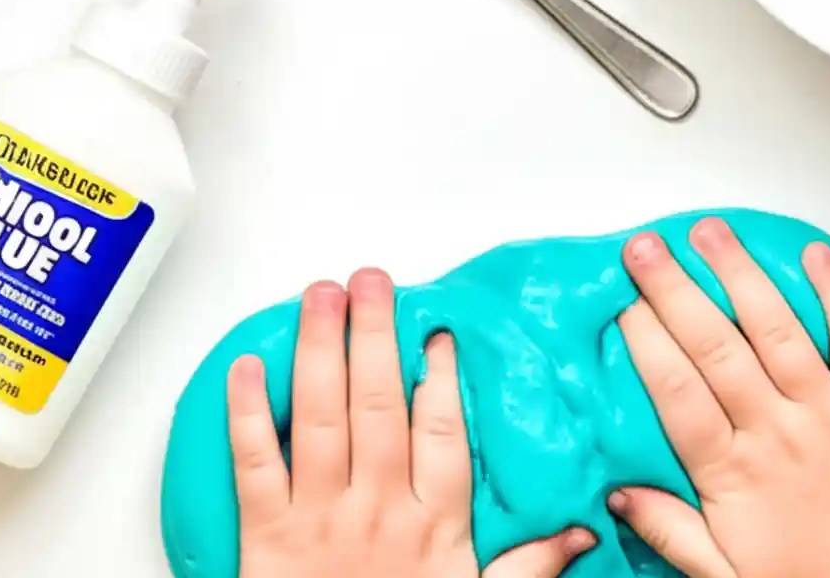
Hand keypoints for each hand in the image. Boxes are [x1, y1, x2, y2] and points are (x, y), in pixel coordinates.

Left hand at [227, 268, 593, 577]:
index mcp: (432, 525)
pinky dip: (246, 412)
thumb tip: (583, 530)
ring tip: (321, 295)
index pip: (440, 433)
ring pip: (321, 417)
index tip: (437, 330)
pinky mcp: (265, 535)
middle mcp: (377, 508)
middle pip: (379, 405)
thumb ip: (530, 567)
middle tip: (372, 280)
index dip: (440, 376)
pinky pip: (254, 463)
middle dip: (375, 335)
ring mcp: (320, 517)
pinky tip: (246, 366)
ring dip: (320, 350)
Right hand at [608, 218, 829, 577]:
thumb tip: (618, 494)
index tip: (621, 306)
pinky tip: (813, 255)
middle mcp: (779, 433)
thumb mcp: (731, 577)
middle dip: (675, 291)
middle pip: (716, 349)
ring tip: (709, 233)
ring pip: (777, 329)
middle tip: (644, 249)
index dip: (648, 344)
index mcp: (736, 476)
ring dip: (739, 275)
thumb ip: (674, 533)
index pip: (678, 396)